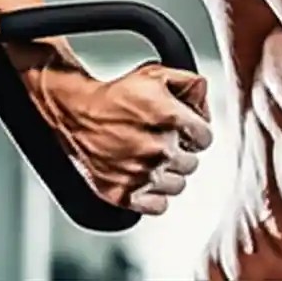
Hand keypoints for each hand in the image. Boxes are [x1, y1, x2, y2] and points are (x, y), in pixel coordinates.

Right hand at [36, 61, 213, 214]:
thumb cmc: (114, 95)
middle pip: (192, 163)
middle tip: (162, 142)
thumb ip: (192, 84)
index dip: (195, 133)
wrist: (76, 112)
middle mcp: (158, 149)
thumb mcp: (157, 75)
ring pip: (178, 185)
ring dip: (169, 174)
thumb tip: (205, 106)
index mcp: (171, 119)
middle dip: (180, 152)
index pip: (205, 139)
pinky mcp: (123, 194)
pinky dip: (154, 195)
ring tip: (152, 159)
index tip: (184, 132)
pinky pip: (159, 206)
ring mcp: (141, 174)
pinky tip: (145, 179)